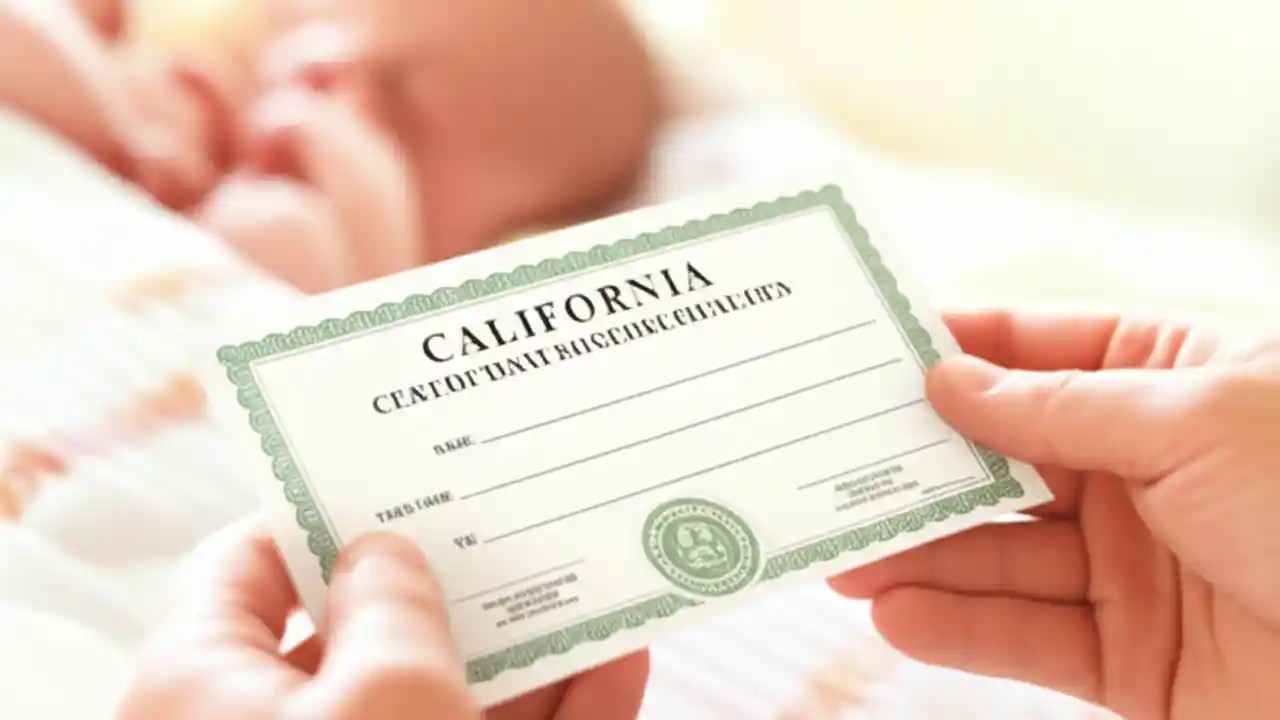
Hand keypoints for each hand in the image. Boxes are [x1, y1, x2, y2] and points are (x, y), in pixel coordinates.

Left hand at [118, 520, 646, 718]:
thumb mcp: (379, 687)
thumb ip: (390, 600)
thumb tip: (383, 551)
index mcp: (204, 687)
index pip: (249, 565)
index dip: (322, 510)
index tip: (402, 468)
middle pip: (365, 633)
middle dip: (450, 579)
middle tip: (515, 516)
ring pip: (446, 700)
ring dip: (522, 647)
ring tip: (589, 577)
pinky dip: (558, 715)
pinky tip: (618, 662)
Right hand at [829, 311, 1279, 719]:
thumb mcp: (1195, 423)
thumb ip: (1058, 408)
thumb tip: (948, 379)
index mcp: (1173, 382)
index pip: (1040, 350)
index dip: (954, 349)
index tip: (864, 353)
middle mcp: (1145, 468)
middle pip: (1000, 458)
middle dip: (916, 465)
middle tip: (826, 466)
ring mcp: (1134, 564)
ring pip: (1000, 552)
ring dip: (919, 553)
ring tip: (840, 556)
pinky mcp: (1130, 657)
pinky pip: (1026, 637)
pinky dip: (958, 628)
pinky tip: (898, 615)